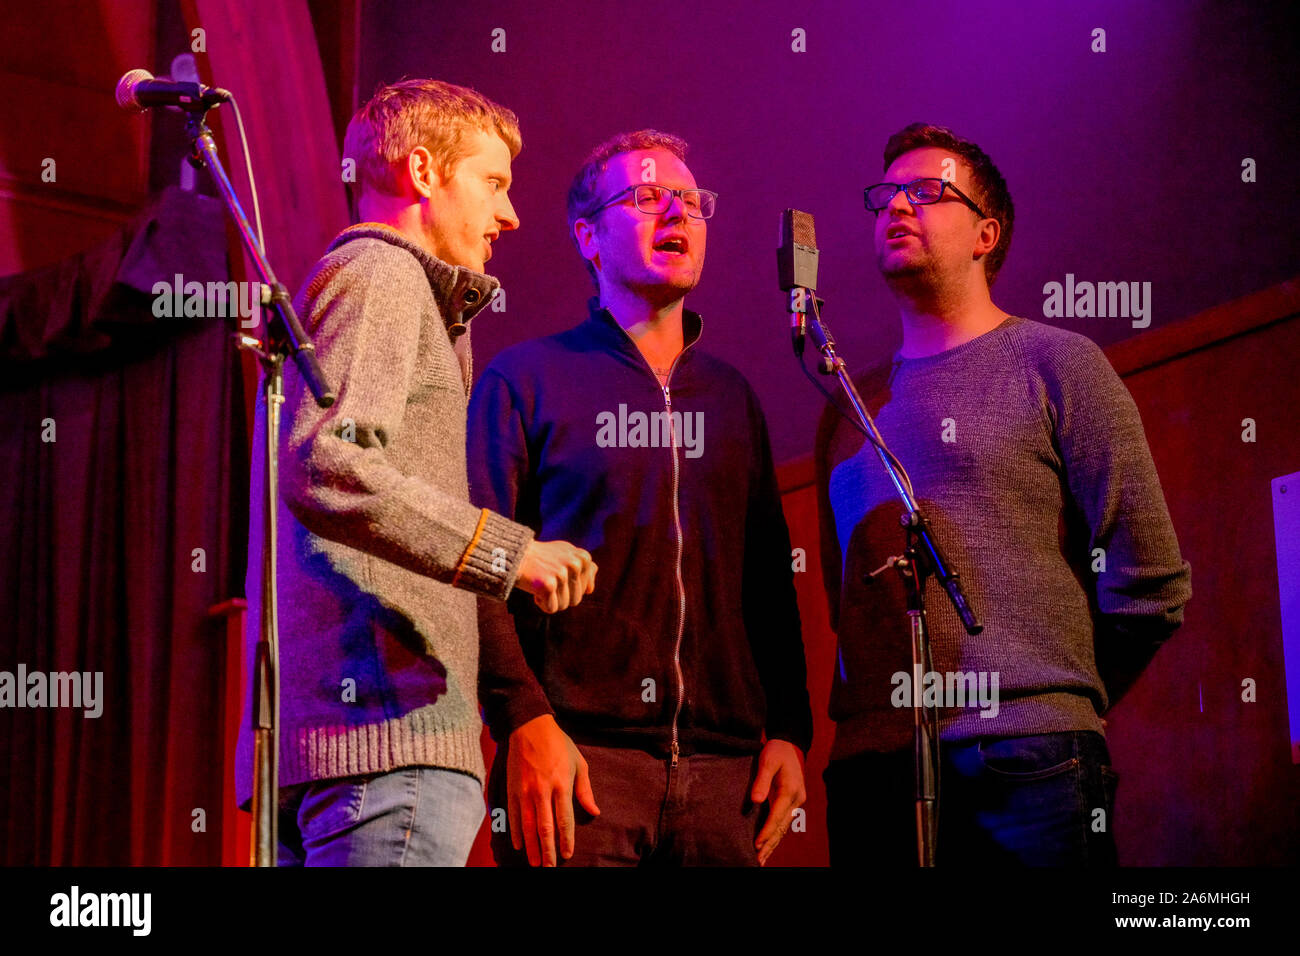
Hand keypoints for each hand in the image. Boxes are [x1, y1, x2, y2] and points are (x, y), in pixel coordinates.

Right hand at [507, 714, 599, 865]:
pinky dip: (516, 832)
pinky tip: (519, 845)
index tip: (567, 854)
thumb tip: (594, 811)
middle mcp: (543, 790)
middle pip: (545, 828)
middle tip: (549, 867)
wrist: (529, 726)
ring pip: (528, 826)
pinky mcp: (512, 788)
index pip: (564, 820)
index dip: (566, 840)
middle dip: (548, 851)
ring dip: (532, 846)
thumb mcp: (578, 762)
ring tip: (534, 863)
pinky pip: (513, 815)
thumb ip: (585, 789)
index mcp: (562, 784)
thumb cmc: (558, 744)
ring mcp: (525, 791)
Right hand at [515, 540, 596, 613]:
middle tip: (547, 582)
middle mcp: (575, 564)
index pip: (586, 589)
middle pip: (576, 600)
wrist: (515, 556)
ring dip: (551, 600)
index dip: (569, 588)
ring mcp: (562, 574)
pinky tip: (534, 590)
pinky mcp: (548, 584)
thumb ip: (582, 567)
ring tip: (541, 584)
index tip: (557, 578)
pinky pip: (551, 609)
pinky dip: (541, 604)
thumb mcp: (565, 554)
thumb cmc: (542, 558)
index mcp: (583, 558)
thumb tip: (591, 589)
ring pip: (564, 606)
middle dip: (560, 596)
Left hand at [750, 739, 805, 865]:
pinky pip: (784, 822)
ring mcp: (796, 802)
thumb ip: (761, 781)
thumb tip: (755, 801)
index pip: (777, 816)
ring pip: (785, 827)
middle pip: (782, 827)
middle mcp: (796, 799)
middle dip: (770, 843)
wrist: (790, 744)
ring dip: (774, 842)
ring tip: (763, 858)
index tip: (756, 844)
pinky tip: (770, 843)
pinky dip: (777, 834)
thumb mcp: (767, 761)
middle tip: (758, 859)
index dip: (766, 831)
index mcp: (790, 790)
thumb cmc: (777, 751)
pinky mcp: (792, 802)